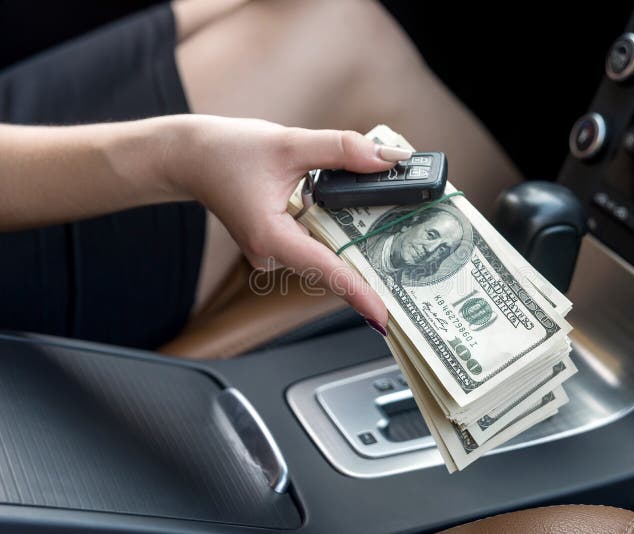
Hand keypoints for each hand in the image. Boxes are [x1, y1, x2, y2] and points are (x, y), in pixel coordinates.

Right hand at [166, 115, 411, 328]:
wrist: (190, 157)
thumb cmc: (227, 152)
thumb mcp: (288, 142)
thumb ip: (341, 149)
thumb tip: (387, 159)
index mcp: (271, 237)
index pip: (326, 270)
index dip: (359, 294)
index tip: (385, 317)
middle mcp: (274, 253)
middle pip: (332, 267)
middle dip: (370, 268)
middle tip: (410, 276)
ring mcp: (275, 252)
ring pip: (326, 256)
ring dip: (357, 246)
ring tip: (396, 237)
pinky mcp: (279, 244)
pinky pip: (316, 246)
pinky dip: (339, 235)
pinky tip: (362, 222)